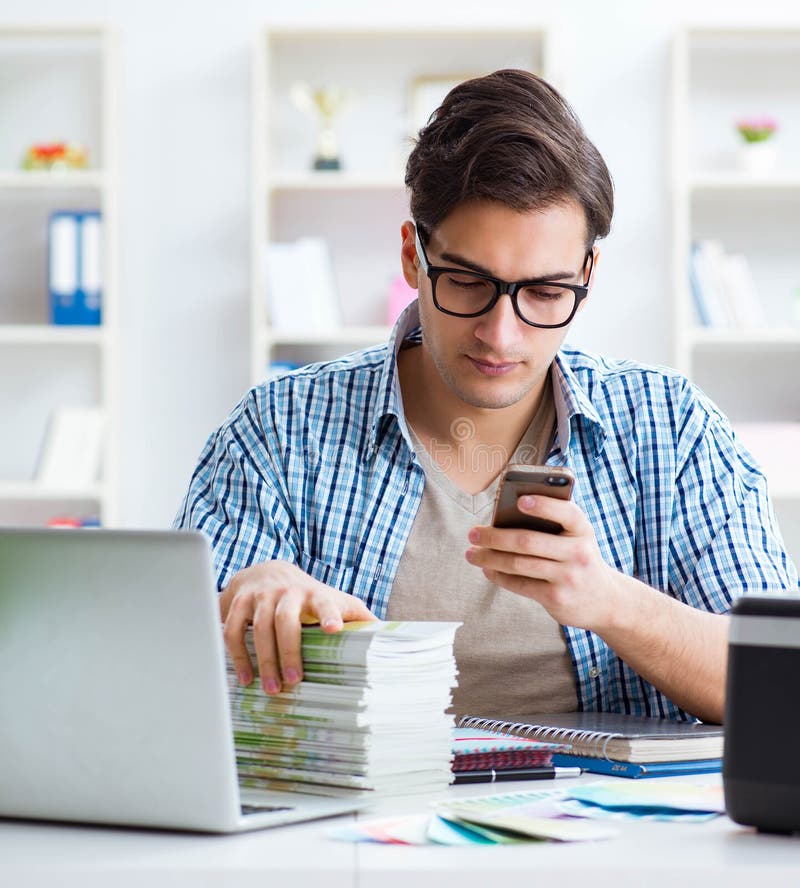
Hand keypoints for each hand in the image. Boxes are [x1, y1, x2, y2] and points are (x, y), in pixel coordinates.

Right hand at [220, 560, 375, 694]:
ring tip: (271, 688)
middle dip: (289, 652)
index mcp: (315, 594)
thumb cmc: (307, 595)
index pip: (325, 602)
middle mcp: (287, 592)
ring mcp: (261, 596)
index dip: (330, 613)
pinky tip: (245, 677)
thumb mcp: (334, 599)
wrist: (267, 570)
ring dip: (264, 659)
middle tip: (293, 682)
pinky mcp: (239, 602)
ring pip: (260, 627)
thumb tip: (388, 635)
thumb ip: (357, 615)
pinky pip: (233, 630)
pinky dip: (237, 655)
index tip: (334, 628)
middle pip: (286, 621)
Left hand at [465, 493, 619, 631]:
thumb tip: (504, 519)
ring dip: (489, 558)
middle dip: (495, 536)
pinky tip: (487, 569)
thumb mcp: (577, 538)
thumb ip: (553, 525)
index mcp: (583, 530)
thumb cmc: (580, 559)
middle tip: (473, 533)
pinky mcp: (556, 598)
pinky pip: (520, 584)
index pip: (566, 512)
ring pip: (518, 564)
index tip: (519, 501)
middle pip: (528, 541)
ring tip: (472, 553)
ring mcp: (568, 577)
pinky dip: (499, 576)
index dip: (543, 506)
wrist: (605, 601)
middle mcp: (578, 552)